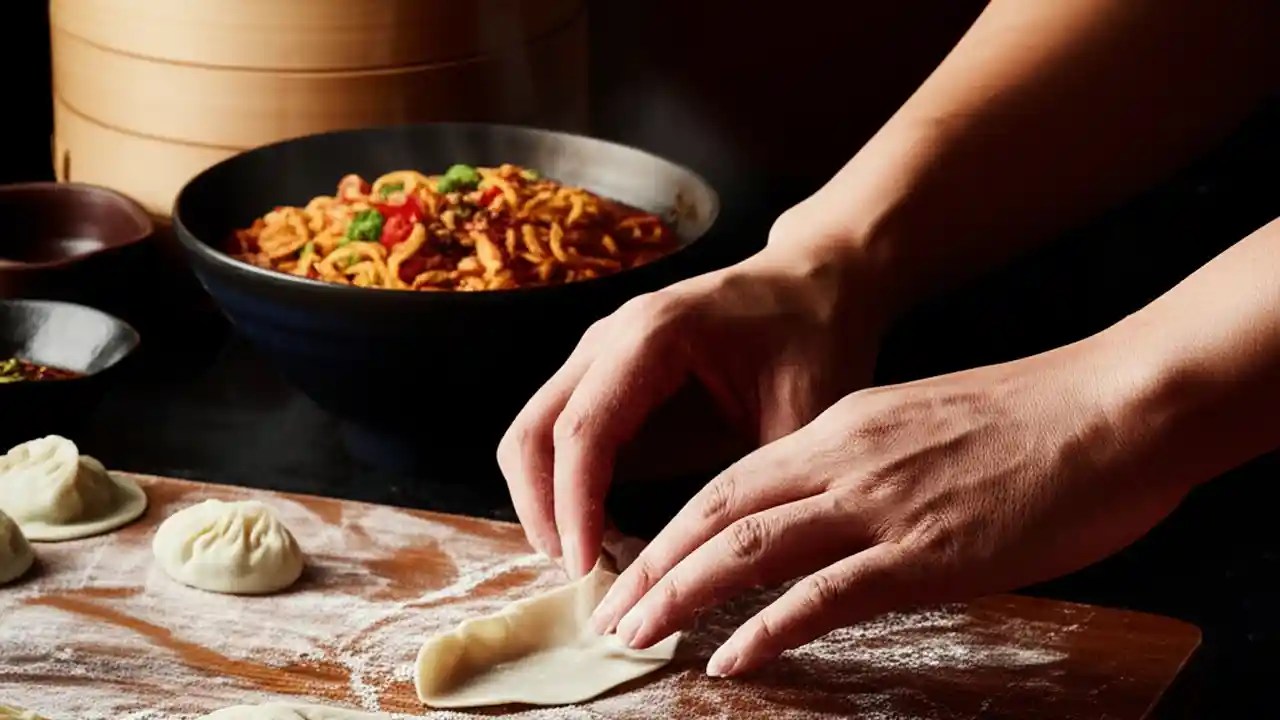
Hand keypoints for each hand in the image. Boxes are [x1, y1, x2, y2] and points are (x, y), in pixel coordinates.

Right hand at [497, 211, 883, 577]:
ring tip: (588, 559)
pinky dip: (562, 486)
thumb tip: (718, 565)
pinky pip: (558, 435)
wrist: (814, 284)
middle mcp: (610, 338)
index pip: (584, 431)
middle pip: (533, 431)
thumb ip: (758, 483)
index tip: (586, 569)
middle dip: (543, 510)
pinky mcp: (604, 377)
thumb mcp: (805, 415)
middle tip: (578, 574)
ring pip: (533, 434)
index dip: (575, 506)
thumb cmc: (816, 340)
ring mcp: (599, 355)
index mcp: (654, 335)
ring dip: (545, 500)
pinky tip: (602, 530)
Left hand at [587, 335, 1192, 676]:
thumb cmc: (1032, 422)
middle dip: (655, 565)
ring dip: (683, 594)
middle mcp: (843, 460)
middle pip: (718, 513)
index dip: (674, 530)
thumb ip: (869, 467)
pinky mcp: (926, 552)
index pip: (732, 482)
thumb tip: (834, 514)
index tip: (639, 568)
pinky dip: (767, 628)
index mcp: (841, 429)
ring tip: (638, 635)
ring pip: (750, 549)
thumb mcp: (923, 430)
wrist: (1112, 409)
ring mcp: (880, 505)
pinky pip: (825, 594)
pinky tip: (732, 657)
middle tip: (611, 612)